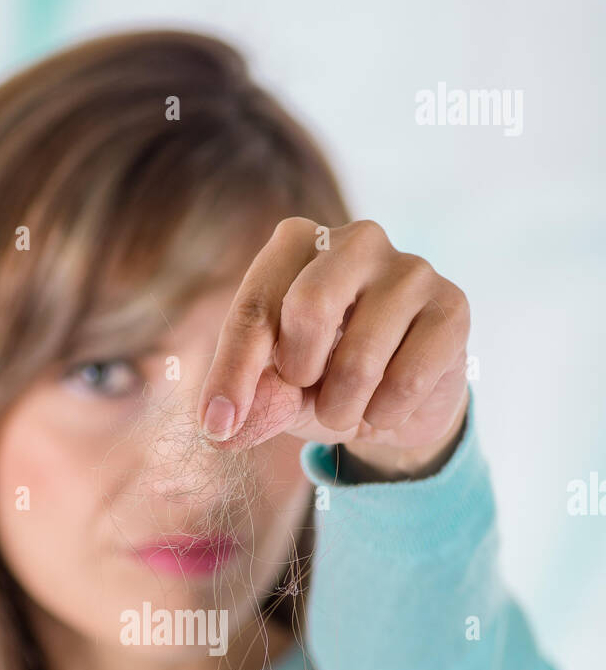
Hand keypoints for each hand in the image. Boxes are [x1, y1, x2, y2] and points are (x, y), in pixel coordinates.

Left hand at [197, 217, 470, 479]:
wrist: (397, 403)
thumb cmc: (324, 380)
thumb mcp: (277, 392)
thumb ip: (251, 402)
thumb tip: (221, 428)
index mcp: (298, 243)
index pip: (255, 308)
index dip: (233, 374)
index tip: (216, 426)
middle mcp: (357, 240)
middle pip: (310, 308)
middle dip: (299, 376)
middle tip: (308, 393)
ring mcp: (412, 268)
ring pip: (359, 360)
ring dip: (343, 410)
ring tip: (347, 410)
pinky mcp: (452, 307)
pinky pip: (407, 381)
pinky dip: (384, 416)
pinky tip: (387, 408)